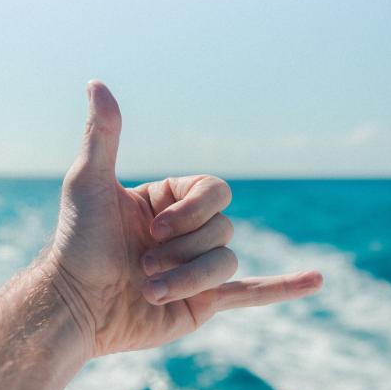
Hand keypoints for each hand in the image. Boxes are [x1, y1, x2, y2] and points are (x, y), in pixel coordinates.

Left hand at [47, 81, 321, 357]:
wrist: (74, 307)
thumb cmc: (76, 244)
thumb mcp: (88, 182)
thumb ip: (103, 135)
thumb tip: (96, 82)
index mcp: (169, 202)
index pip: (213, 190)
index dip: (192, 210)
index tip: (152, 228)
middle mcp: (187, 232)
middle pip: (222, 227)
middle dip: (182, 248)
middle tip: (142, 263)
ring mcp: (198, 268)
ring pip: (226, 261)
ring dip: (187, 277)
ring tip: (149, 288)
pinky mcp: (204, 303)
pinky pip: (251, 292)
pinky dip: (283, 288)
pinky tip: (317, 280)